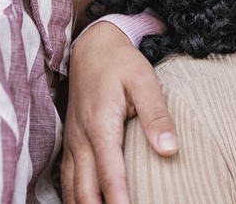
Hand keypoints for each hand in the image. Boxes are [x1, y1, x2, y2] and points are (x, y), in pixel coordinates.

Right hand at [61, 21, 176, 203]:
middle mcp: (81, 139)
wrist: (92, 46)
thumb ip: (156, 116)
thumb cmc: (121, 63)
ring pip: (71, 187)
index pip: (109, 175)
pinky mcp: (70, 140)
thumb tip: (170, 149)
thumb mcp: (144, 82)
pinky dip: (74, 195)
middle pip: (84, 189)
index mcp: (100, 126)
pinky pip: (66, 177)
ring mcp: (72, 141)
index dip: (119, 200)